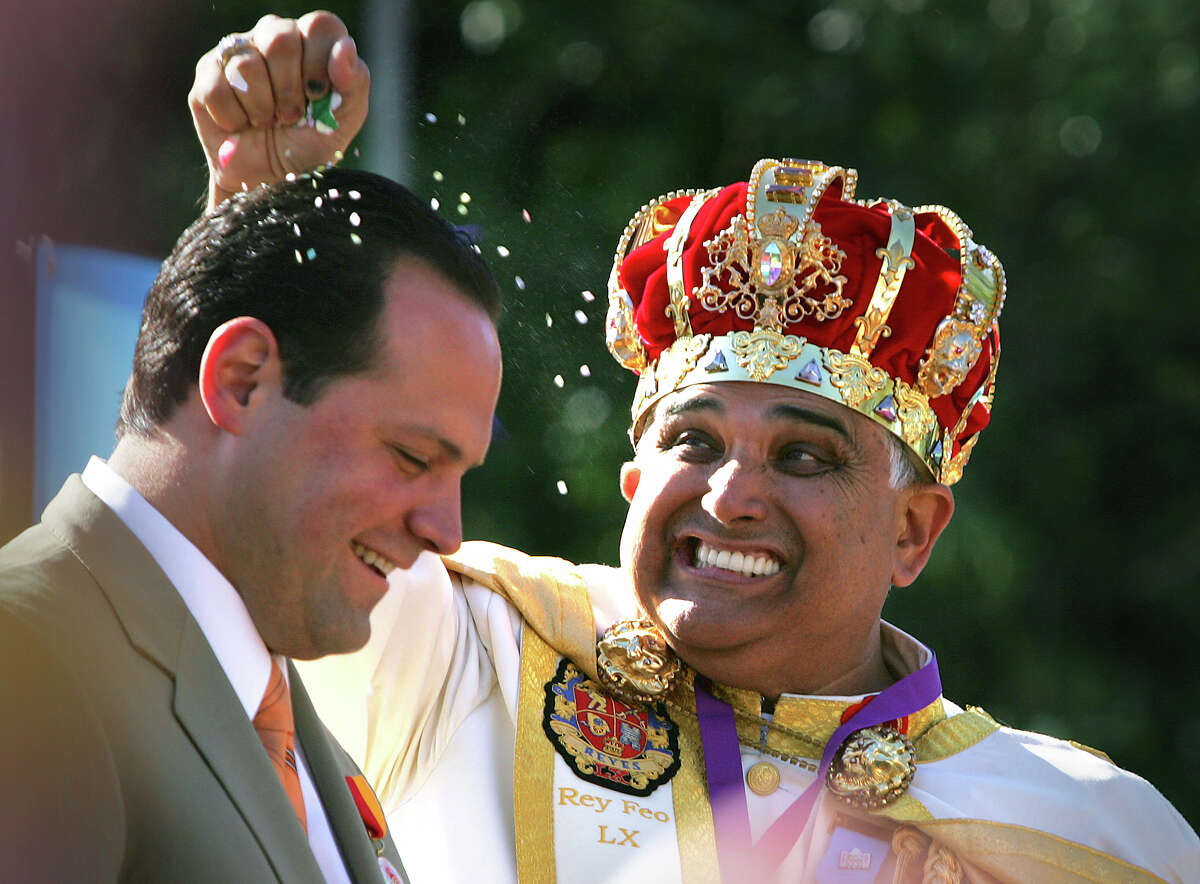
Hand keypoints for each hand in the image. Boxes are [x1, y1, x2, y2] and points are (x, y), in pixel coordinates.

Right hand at [189, 12, 369, 211]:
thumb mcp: (344, 121)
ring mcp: (238, 50)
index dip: (319, 63)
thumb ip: (354, 83)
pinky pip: (217, 87)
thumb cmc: (310, 144)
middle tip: (291, 116)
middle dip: (289, 90)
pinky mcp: (207, 72)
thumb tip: (343, 47)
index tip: (318, 97)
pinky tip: (241, 124)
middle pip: (280, 38)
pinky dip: (234, 118)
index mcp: (314, 42)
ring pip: (246, 64)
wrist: (270, 180)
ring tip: (268, 122)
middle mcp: (275, 36)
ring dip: (262, 108)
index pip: (320, 26)